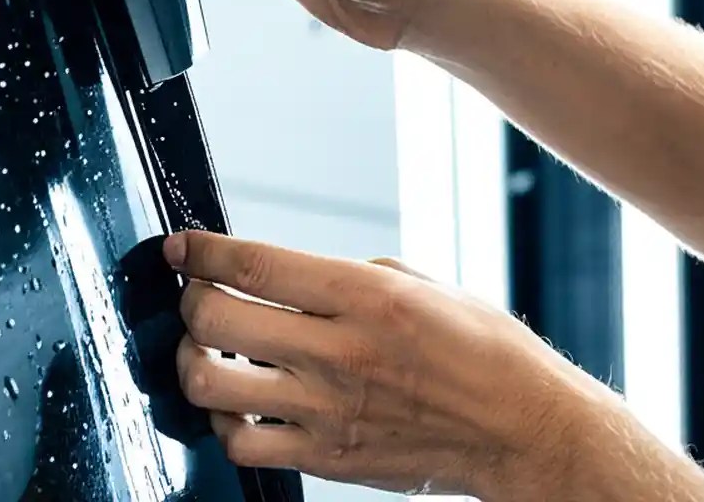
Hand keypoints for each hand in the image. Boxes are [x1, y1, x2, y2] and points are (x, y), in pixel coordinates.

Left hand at [162, 231, 629, 497]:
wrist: (522, 429)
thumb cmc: (481, 348)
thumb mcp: (419, 284)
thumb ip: (342, 277)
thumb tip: (281, 276)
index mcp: (364, 297)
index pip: (253, 264)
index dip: (200, 251)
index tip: (181, 247)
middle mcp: (338, 352)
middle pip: (213, 319)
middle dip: (190, 300)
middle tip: (198, 297)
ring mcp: (326, 410)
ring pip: (210, 384)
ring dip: (193, 360)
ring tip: (209, 352)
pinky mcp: (325, 457)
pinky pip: (240, 445)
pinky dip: (224, 421)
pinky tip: (240, 404)